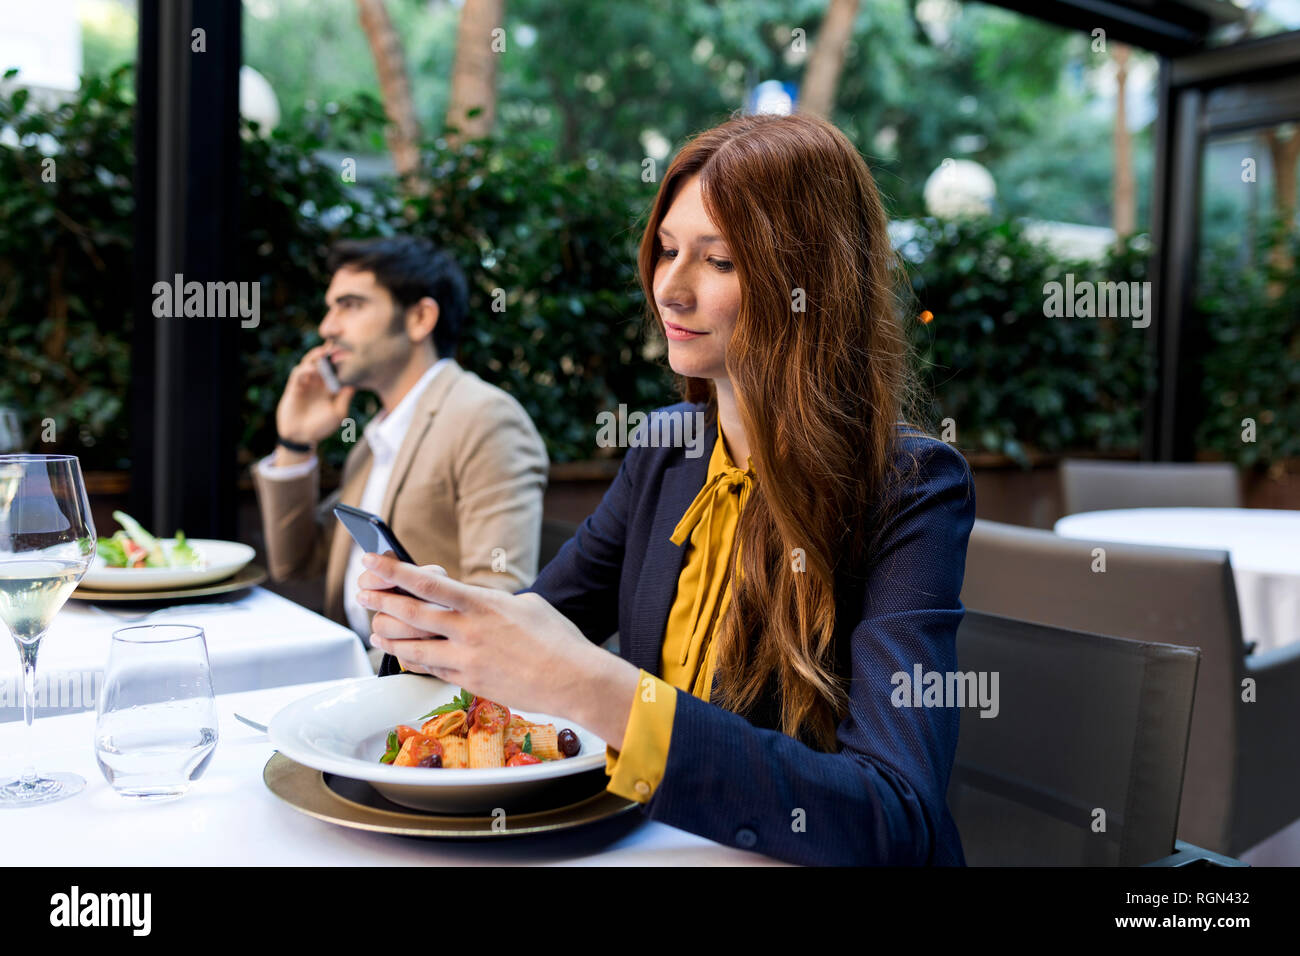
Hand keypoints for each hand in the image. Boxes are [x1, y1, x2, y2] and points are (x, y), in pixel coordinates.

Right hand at [274, 345, 354, 445]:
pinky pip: (298, 373)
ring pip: (311, 362)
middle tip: (337, 340)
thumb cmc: (322, 426)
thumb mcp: (339, 413)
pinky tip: (311, 369)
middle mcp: (320, 380)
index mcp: (332, 385)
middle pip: (325, 359)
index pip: (338, 367)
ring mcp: (307, 382)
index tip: (352, 348)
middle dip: (330, 350)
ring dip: (316, 356)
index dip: (343, 358)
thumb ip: (345, 397)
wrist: (301, 436)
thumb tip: (357, 381)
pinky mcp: (294, 386)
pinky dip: (305, 369)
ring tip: (324, 352)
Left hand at [356, 553, 637, 733]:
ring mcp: (466, 658)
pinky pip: (431, 669)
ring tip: (375, 628)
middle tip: (362, 592)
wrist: (574, 680)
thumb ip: (495, 602)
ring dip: (388, 635)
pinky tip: (404, 654)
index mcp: (483, 603)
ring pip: (412, 647)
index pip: (428, 583)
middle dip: (380, 600)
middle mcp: (469, 630)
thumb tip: (479, 604)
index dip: (395, 570)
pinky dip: (413, 660)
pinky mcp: (469, 681)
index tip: (372, 559)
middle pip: (410, 614)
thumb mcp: (528, 605)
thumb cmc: (557, 640)